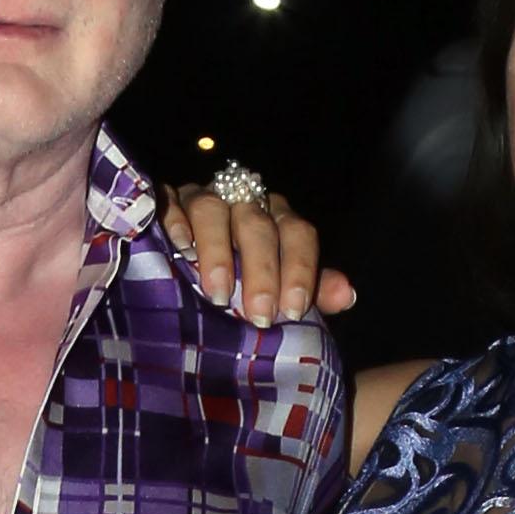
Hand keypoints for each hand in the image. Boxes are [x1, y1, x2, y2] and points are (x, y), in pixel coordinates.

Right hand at [160, 180, 356, 325]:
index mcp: (277, 221)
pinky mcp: (167, 202)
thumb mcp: (278, 291)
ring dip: (217, 251)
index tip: (294, 310)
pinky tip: (181, 251)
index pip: (298, 233)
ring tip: (217, 294)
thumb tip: (347, 295)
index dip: (299, 269)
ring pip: (213, 209)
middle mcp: (243, 203)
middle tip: (259, 315)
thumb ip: (311, 291)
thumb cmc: (238, 285)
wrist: (179, 277)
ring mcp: (203, 199)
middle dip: (261, 270)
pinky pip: (171, 203)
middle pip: (257, 224)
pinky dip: (177, 225)